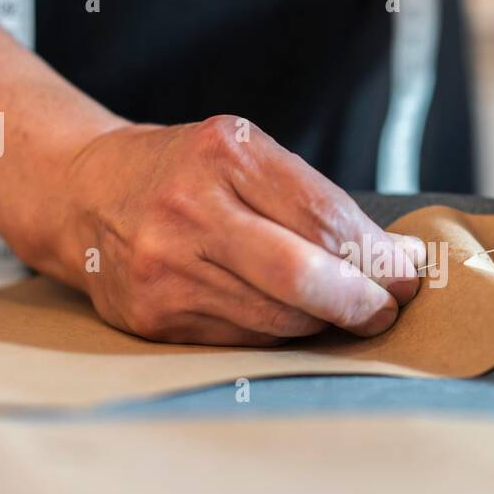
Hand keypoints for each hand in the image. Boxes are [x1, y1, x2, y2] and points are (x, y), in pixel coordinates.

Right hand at [48, 116, 422, 344]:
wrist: (86, 194)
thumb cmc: (186, 172)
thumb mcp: (245, 155)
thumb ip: (315, 201)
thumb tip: (398, 259)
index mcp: (225, 154)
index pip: (325, 218)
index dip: (378, 256)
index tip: (408, 272)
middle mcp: (190, 210)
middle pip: (302, 276)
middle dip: (360, 301)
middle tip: (385, 309)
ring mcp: (166, 267)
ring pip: (277, 319)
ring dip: (323, 322)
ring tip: (340, 311)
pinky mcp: (153, 316)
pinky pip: (242, 340)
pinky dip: (279, 334)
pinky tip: (287, 318)